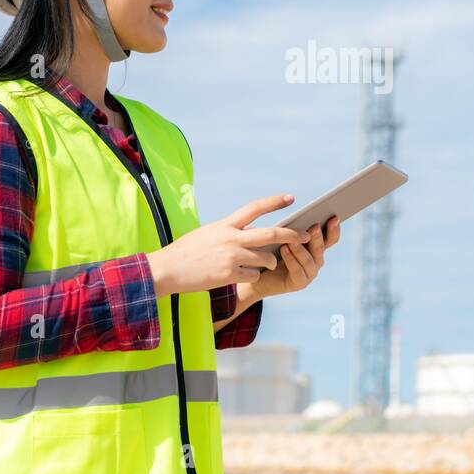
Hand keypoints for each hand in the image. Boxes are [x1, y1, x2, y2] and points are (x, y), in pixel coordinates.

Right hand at [145, 193, 308, 297]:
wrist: (167, 269)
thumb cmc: (187, 251)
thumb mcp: (208, 233)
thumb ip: (229, 231)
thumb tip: (250, 231)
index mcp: (226, 224)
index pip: (255, 208)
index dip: (274, 202)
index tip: (291, 198)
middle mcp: (231, 237)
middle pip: (270, 233)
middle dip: (291, 235)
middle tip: (305, 236)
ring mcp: (232, 256)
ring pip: (266, 258)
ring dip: (270, 261)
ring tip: (267, 263)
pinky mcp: (229, 274)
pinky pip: (253, 275)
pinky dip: (252, 276)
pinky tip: (240, 275)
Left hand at [264, 215, 338, 296]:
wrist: (261, 275)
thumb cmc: (273, 252)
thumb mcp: (286, 237)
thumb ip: (295, 230)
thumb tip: (301, 217)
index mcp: (317, 248)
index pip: (330, 238)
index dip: (334, 229)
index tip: (334, 218)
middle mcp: (317, 260)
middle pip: (321, 248)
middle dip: (317, 237)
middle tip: (314, 227)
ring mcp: (310, 273)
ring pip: (309, 260)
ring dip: (300, 249)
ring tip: (292, 241)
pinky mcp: (300, 283)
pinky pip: (297, 270)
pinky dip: (291, 259)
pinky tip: (284, 249)